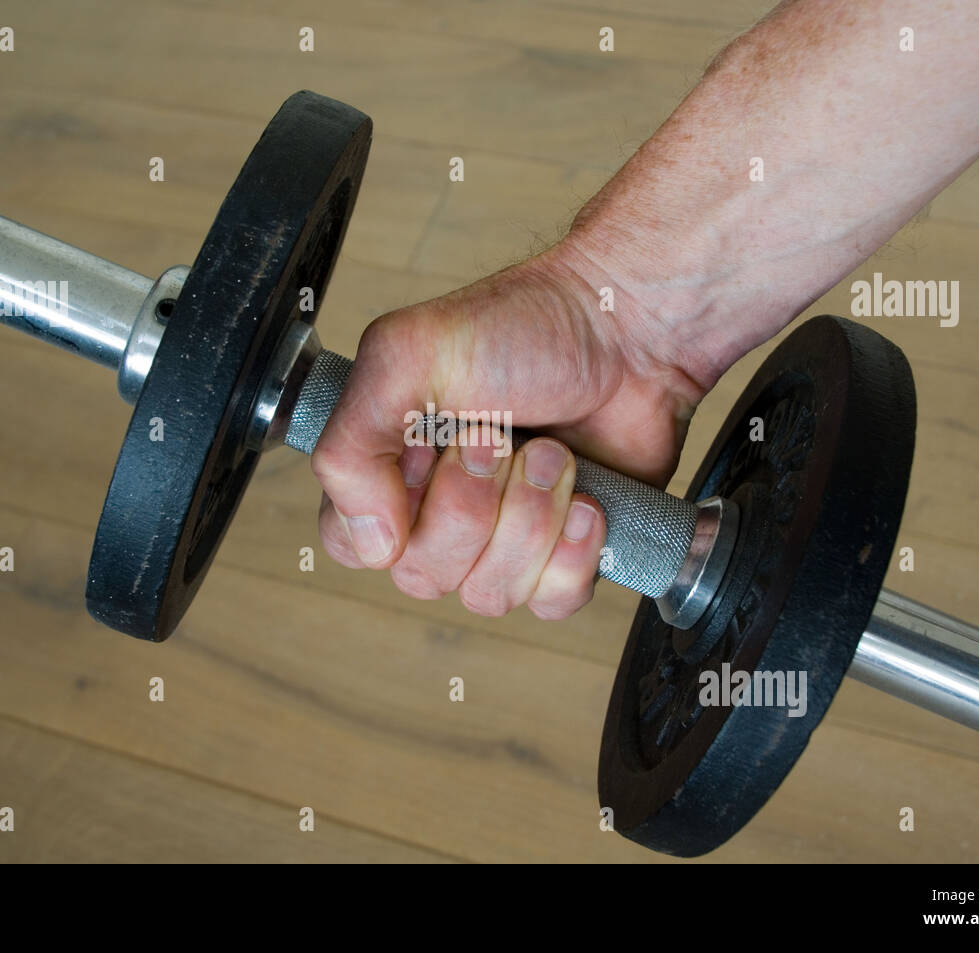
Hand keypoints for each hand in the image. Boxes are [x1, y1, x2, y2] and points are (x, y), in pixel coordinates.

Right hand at [310, 240, 706, 618]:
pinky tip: (586, 499)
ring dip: (530, 518)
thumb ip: (349, 445)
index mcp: (388, 467)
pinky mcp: (561, 555)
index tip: (431, 448)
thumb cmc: (525, 328)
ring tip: (552, 456)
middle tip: (501, 437)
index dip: (397, 511)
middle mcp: (439, 511)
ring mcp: (502, 539)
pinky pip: (550, 603)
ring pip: (490, 594)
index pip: (352, 544)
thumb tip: (371, 543)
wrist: (629, 333)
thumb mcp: (406, 354)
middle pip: (425, 576)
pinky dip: (574, 551)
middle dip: (474, 505)